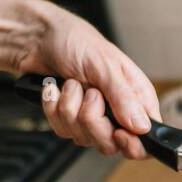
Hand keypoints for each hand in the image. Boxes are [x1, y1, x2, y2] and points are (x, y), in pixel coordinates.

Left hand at [18, 3, 160, 159]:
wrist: (36, 38)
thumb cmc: (74, 40)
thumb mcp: (103, 64)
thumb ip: (123, 96)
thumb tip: (143, 126)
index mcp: (135, 95)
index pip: (146, 136)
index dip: (134, 143)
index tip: (118, 133)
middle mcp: (116, 109)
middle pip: (111, 144)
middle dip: (92, 120)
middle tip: (89, 94)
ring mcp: (91, 116)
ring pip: (83, 138)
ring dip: (69, 108)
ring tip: (70, 83)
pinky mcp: (68, 119)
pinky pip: (62, 130)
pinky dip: (53, 107)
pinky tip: (55, 88)